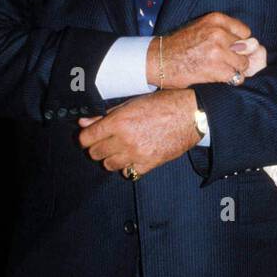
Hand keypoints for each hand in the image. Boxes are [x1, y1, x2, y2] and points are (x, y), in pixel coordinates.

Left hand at [77, 89, 199, 176]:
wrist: (192, 114)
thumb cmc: (164, 104)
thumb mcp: (132, 103)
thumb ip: (106, 115)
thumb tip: (83, 122)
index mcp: (119, 121)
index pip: (86, 138)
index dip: (85, 137)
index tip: (89, 136)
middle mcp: (125, 139)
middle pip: (95, 153)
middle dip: (98, 147)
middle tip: (107, 141)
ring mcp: (137, 154)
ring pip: (109, 165)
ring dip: (111, 158)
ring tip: (120, 150)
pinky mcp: (150, 164)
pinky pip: (128, 173)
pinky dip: (128, 167)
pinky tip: (134, 157)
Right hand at [146, 13, 266, 89]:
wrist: (158, 60)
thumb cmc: (180, 45)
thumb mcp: (201, 28)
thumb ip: (226, 33)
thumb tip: (255, 46)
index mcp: (215, 19)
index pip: (245, 32)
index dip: (239, 43)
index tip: (228, 48)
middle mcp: (218, 33)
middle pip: (246, 48)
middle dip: (238, 57)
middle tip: (223, 61)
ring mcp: (218, 51)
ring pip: (243, 64)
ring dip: (234, 70)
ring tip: (220, 69)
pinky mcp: (216, 69)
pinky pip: (236, 77)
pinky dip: (230, 80)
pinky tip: (218, 77)